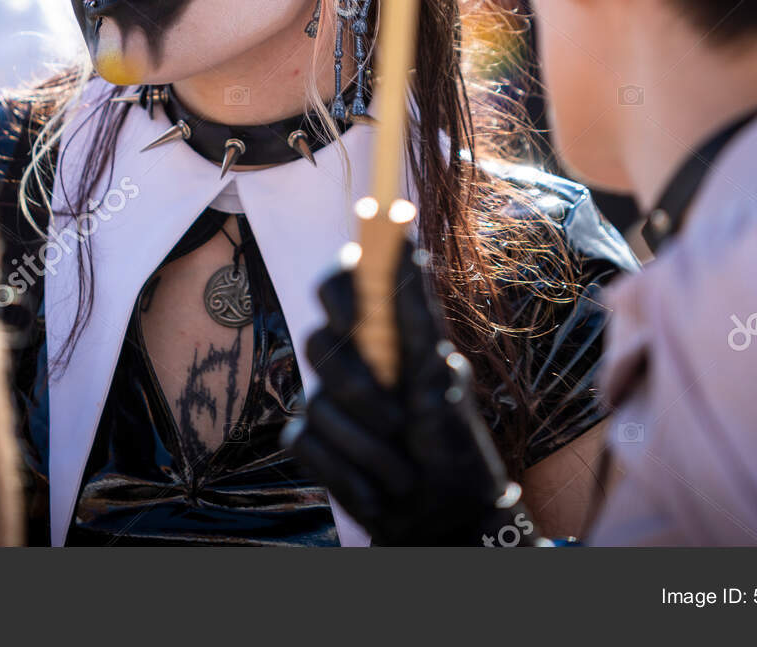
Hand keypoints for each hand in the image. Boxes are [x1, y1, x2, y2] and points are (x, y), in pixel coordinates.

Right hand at [285, 243, 539, 545]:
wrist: (443, 517)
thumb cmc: (451, 440)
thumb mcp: (440, 375)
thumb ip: (416, 311)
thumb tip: (406, 238)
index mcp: (384, 334)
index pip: (343, 282)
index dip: (338, 287)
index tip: (353, 318)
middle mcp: (351, 360)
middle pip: (317, 342)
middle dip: (359, 389)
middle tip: (398, 419)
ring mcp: (327, 403)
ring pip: (316, 404)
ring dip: (368, 446)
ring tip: (404, 469)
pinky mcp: (312, 445)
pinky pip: (305, 444)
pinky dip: (348, 475)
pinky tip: (377, 491)